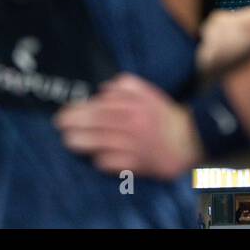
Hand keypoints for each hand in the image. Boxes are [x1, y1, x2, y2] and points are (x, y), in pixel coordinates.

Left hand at [55, 73, 202, 179]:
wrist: (190, 140)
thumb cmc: (164, 116)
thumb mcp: (149, 93)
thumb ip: (127, 85)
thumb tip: (101, 89)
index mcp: (135, 105)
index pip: (101, 105)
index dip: (80, 108)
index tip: (65, 112)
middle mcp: (133, 124)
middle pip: (97, 122)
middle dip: (74, 123)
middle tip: (59, 124)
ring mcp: (134, 145)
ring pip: (101, 143)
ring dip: (81, 142)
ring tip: (68, 141)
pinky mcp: (137, 164)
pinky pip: (113, 162)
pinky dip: (101, 160)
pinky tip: (93, 158)